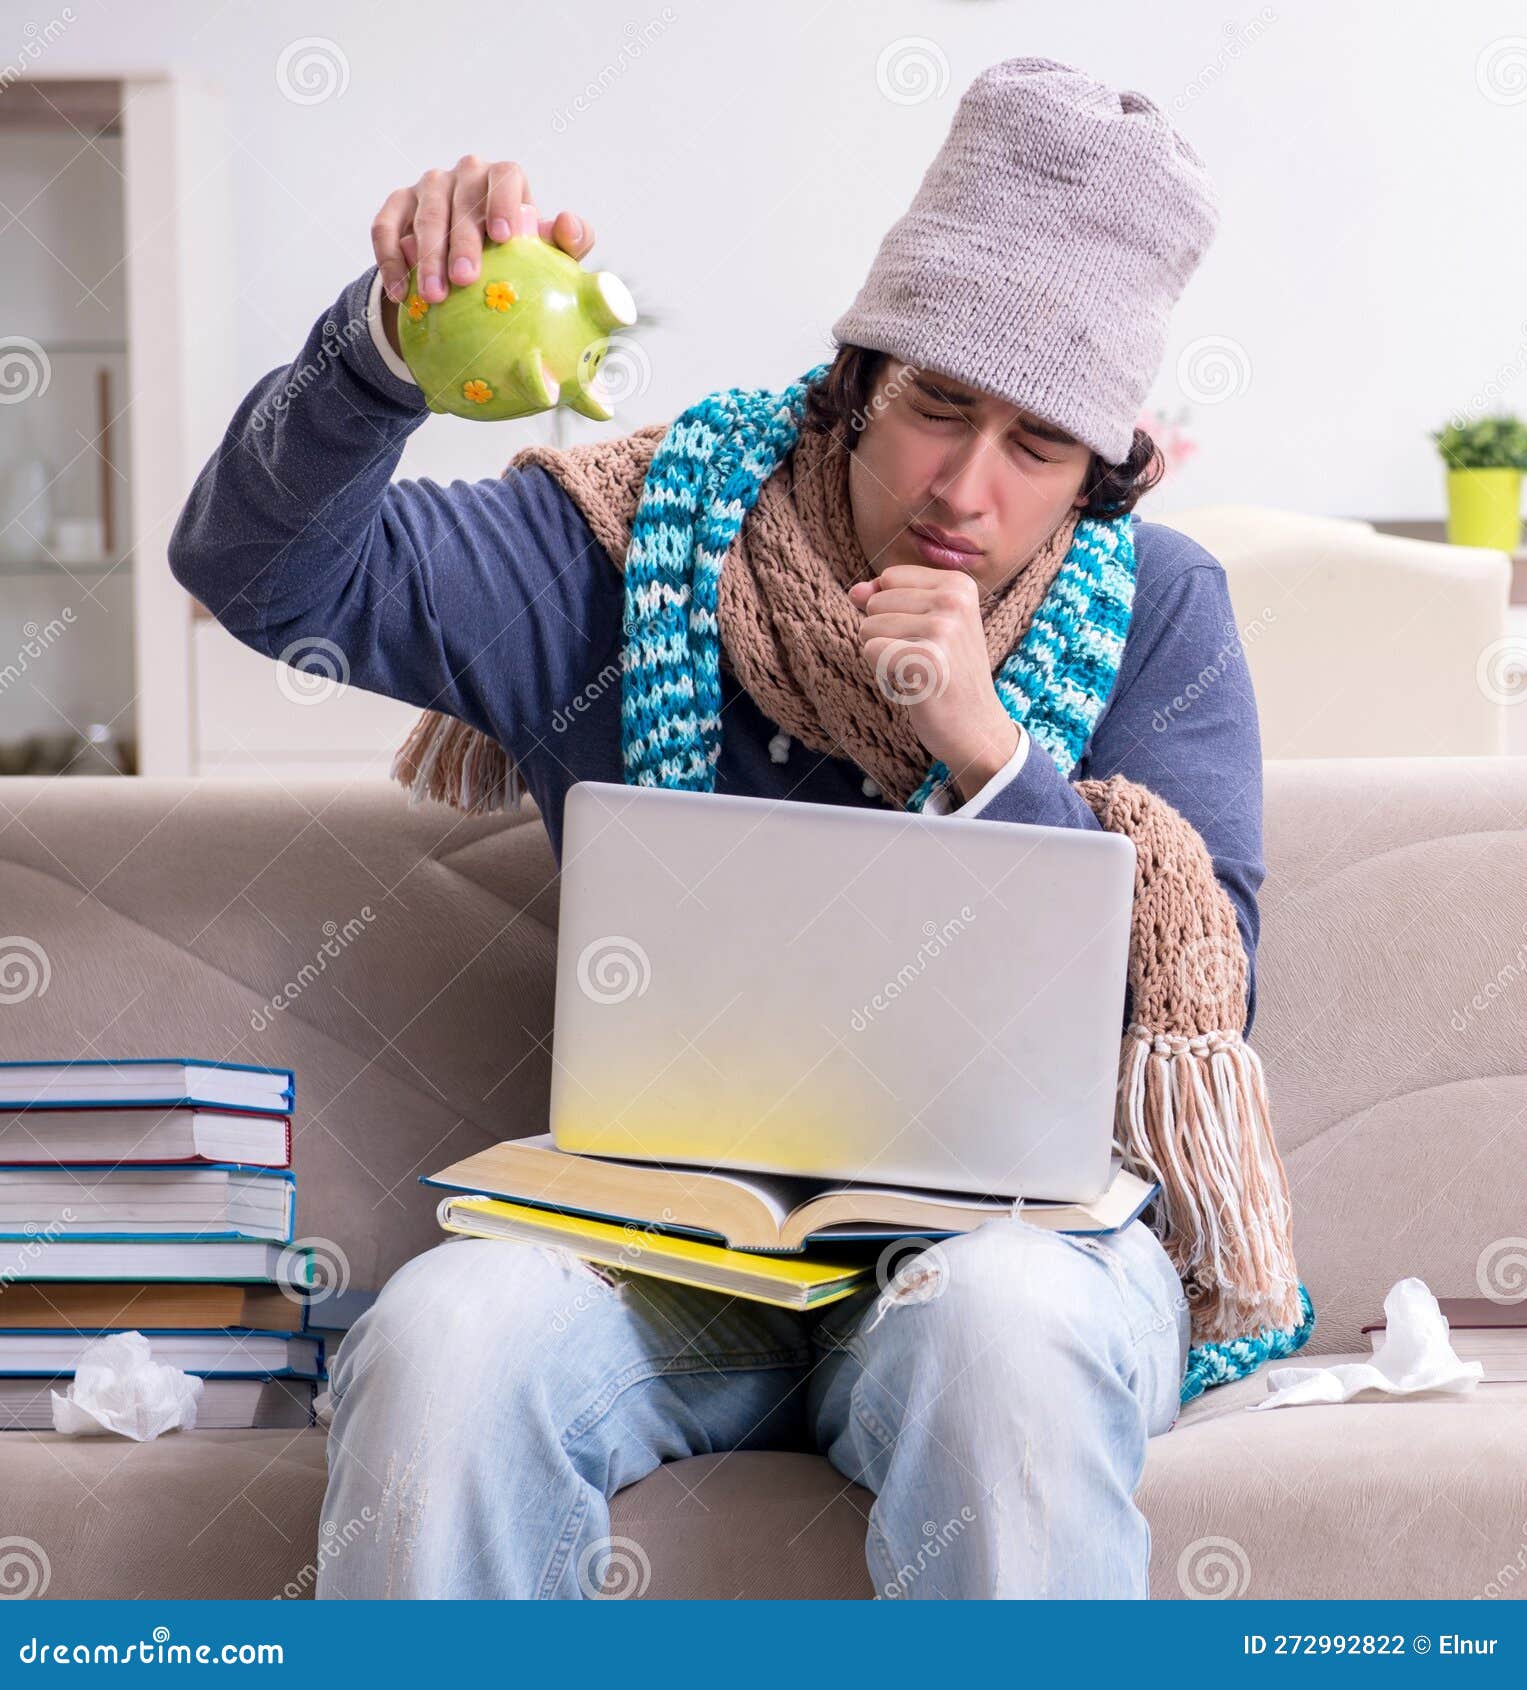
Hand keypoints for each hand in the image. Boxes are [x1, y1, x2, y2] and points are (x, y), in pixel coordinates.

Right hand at [370, 155, 595, 352]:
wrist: (475, 266)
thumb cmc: (518, 256)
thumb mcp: (547, 253)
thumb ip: (567, 241)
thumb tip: (567, 225)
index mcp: (503, 179)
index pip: (505, 176)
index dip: (504, 202)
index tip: (504, 238)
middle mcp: (465, 174)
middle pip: (462, 199)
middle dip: (462, 240)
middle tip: (464, 279)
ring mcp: (428, 187)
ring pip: (424, 214)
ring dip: (427, 256)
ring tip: (433, 296)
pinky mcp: (398, 205)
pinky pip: (385, 227)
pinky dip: (390, 259)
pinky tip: (399, 293)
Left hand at [848, 566, 1020, 801]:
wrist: (976, 727)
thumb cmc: (948, 674)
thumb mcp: (927, 626)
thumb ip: (888, 599)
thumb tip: (855, 590)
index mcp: (959, 585)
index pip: (889, 577)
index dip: (892, 610)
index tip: (925, 635)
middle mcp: (954, 600)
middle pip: (875, 601)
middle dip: (885, 633)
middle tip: (922, 658)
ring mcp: (943, 629)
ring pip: (869, 626)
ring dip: (884, 655)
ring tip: (917, 670)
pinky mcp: (927, 659)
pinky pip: (870, 651)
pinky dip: (883, 672)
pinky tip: (912, 683)